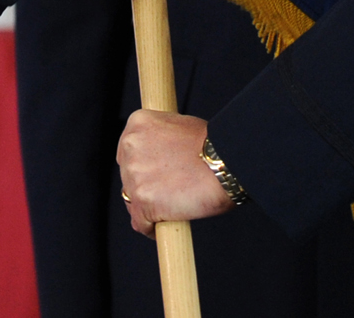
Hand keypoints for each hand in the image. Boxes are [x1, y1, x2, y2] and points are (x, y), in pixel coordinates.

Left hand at [118, 109, 234, 232]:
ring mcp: (134, 176)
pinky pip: (140, 224)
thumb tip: (158, 157)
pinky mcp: (142, 203)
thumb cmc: (212, 146)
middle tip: (166, 191)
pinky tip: (164, 227)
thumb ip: (160, 140)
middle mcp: (130, 147)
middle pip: (127, 175)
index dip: (143, 164)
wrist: (226, 163)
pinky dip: (151, 229)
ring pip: (132, 200)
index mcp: (138, 124)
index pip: (128, 150)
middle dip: (144, 184)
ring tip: (169, 210)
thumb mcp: (179, 126)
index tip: (154, 173)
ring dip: (147, 207)